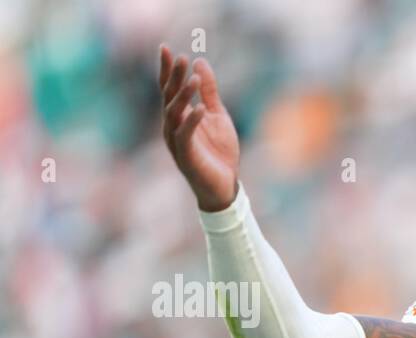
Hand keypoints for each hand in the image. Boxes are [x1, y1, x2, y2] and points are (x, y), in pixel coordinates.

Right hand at [159, 44, 239, 211]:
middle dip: (173, 77)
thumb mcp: (217, 116)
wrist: (224, 186)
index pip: (169, 88)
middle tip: (180, 57)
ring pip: (174, 113)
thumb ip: (210, 92)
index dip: (167, 69)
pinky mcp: (185, 155)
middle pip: (169, 96)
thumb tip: (200, 62)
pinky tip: (201, 107)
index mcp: (179, 116)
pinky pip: (185, 134)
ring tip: (194, 79)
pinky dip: (193, 120)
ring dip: (183, 95)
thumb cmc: (219, 152)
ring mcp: (176, 140)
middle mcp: (172, 126)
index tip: (166, 48)